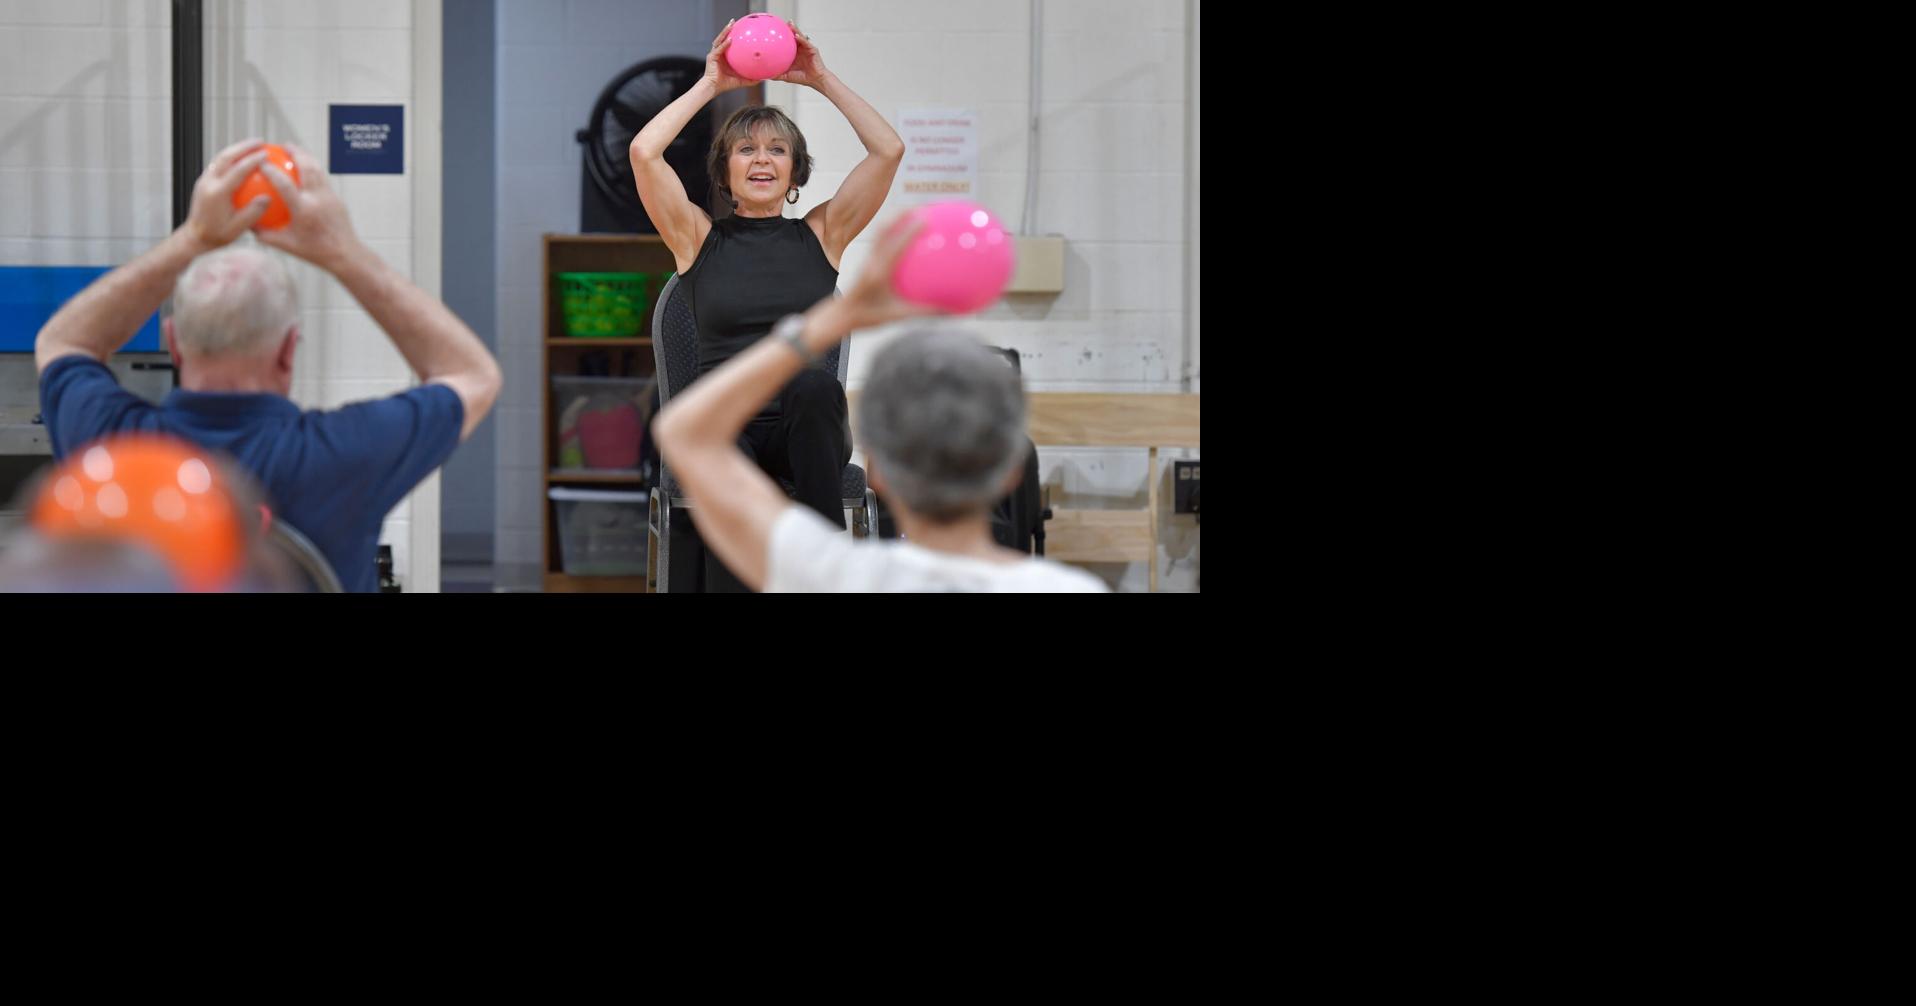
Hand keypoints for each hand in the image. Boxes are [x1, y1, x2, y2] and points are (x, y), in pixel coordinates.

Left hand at [183, 138, 272, 250]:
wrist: (195, 236)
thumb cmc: (217, 235)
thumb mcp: (238, 229)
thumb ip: (252, 213)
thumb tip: (268, 198)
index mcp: (217, 193)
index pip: (237, 171)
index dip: (252, 160)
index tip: (266, 154)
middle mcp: (208, 183)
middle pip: (226, 157)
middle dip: (243, 146)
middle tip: (260, 141)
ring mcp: (204, 180)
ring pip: (220, 157)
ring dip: (236, 149)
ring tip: (252, 145)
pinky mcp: (204, 182)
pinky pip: (218, 164)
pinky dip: (231, 158)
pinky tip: (243, 160)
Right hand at [250, 143, 365, 273]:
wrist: (345, 254)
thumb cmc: (314, 252)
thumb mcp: (285, 245)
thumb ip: (264, 233)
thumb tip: (246, 221)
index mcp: (303, 210)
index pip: (284, 184)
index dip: (272, 170)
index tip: (261, 161)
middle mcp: (318, 199)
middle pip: (307, 168)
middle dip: (295, 152)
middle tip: (283, 145)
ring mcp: (329, 197)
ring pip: (318, 170)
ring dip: (306, 157)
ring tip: (296, 150)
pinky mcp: (336, 198)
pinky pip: (323, 178)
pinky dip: (314, 169)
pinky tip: (307, 168)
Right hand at [704, 19, 754, 94]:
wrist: (714, 88)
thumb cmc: (725, 84)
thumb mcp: (741, 80)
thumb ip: (751, 78)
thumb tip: (763, 79)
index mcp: (725, 56)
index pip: (728, 42)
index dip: (733, 34)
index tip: (740, 28)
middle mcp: (719, 52)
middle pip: (723, 37)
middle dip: (728, 29)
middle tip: (733, 21)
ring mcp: (715, 53)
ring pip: (719, 39)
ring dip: (725, 32)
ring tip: (730, 25)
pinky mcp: (712, 57)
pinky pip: (719, 49)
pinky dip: (725, 44)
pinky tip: (730, 39)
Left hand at [772, 27, 829, 88]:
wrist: (815, 80)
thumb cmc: (802, 77)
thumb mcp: (787, 76)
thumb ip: (777, 74)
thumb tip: (766, 76)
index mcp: (794, 53)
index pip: (788, 42)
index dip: (783, 36)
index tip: (775, 30)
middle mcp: (800, 49)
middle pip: (794, 36)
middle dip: (789, 29)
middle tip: (783, 23)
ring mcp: (806, 48)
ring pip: (800, 36)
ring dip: (795, 30)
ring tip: (790, 24)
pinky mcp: (812, 49)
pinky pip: (806, 42)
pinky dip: (801, 39)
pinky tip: (797, 36)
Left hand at [826, 215, 942, 332]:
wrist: (842, 316)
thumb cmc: (869, 318)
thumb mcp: (899, 316)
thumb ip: (924, 312)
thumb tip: (950, 311)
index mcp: (879, 272)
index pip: (894, 246)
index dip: (909, 230)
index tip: (925, 218)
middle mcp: (872, 261)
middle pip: (884, 229)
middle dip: (901, 214)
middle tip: (922, 207)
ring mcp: (868, 258)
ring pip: (881, 231)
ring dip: (896, 218)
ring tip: (914, 211)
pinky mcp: (867, 260)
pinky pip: (880, 240)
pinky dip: (893, 231)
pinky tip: (907, 233)